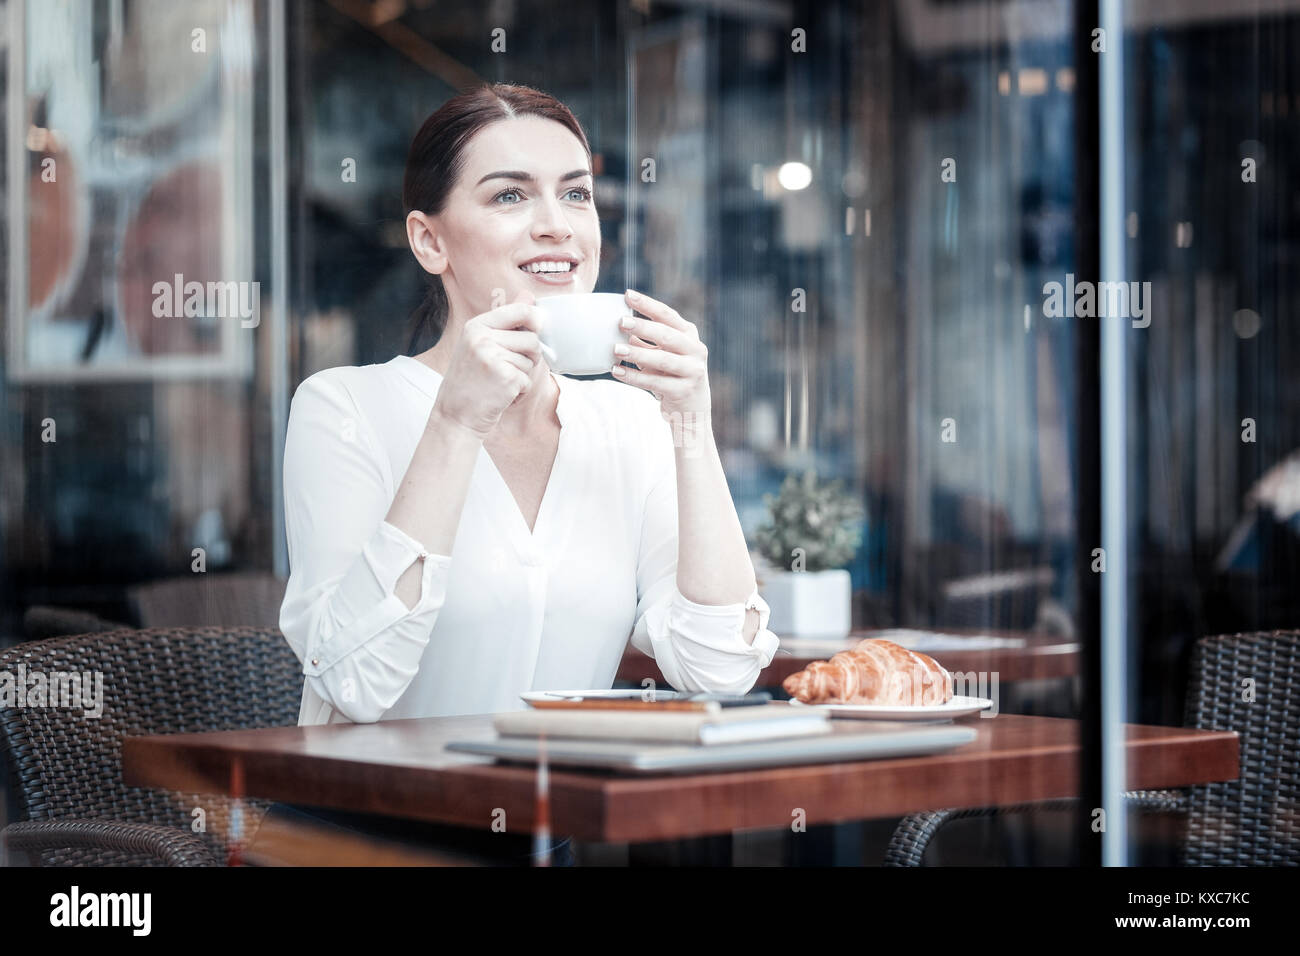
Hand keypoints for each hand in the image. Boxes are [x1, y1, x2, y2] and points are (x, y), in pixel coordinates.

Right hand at [433, 290, 544, 438]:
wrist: (456, 415)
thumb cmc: (470, 381)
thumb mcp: (480, 344)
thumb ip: (505, 321)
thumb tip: (528, 295)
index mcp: (476, 326)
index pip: (520, 310)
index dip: (535, 320)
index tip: (536, 330)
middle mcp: (482, 338)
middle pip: (532, 338)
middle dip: (530, 355)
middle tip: (510, 368)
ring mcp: (493, 357)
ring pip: (532, 360)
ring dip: (522, 374)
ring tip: (500, 382)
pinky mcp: (505, 377)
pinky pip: (528, 379)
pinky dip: (520, 390)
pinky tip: (501, 394)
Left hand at [610, 289, 711, 420]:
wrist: (691, 410)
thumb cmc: (671, 375)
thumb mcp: (661, 353)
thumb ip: (645, 340)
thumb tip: (616, 325)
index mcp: (689, 335)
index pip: (668, 315)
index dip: (648, 304)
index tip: (627, 295)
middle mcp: (695, 350)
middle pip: (667, 335)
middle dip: (643, 327)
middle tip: (620, 322)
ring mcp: (692, 371)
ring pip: (662, 360)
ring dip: (637, 354)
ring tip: (615, 349)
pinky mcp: (683, 390)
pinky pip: (655, 383)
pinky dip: (634, 377)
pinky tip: (616, 371)